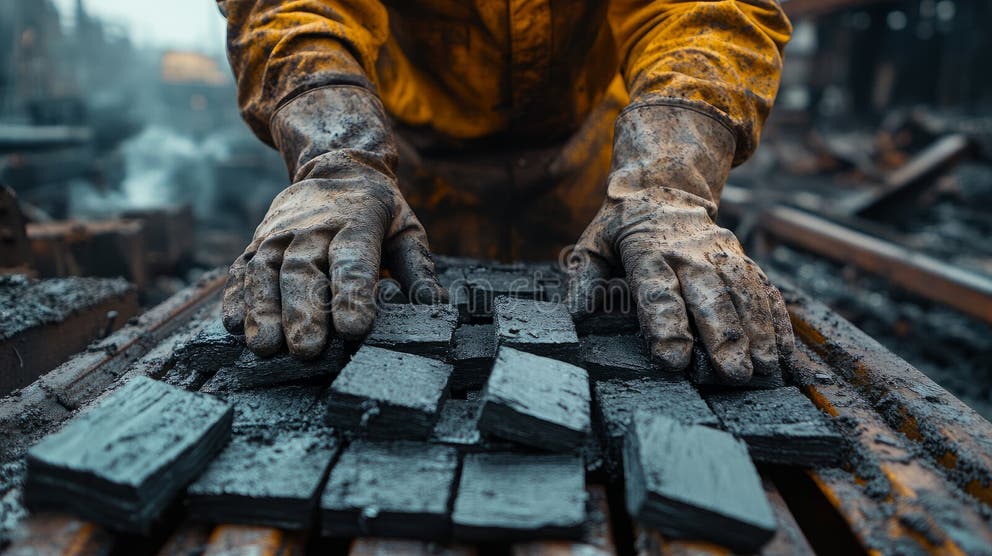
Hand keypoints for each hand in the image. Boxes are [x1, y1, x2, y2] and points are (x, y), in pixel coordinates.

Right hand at [222, 86, 445, 357]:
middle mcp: (313, 229)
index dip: (352, 295)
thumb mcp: (407, 230)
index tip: (353, 328)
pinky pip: (241, 272)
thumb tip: (432, 302)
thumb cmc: (378, 212)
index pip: (354, 262)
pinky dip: (236, 299)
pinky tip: (234, 326)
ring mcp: (279, 235)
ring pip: (266, 273)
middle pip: (304, 271)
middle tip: (306, 350)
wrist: (335, 166)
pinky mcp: (256, 244)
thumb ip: (417, 267)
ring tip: (266, 347)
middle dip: (304, 312)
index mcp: (357, 224)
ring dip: (264, 311)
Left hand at [566, 104, 793, 383]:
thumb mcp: (592, 243)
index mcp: (647, 251)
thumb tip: (580, 310)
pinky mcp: (741, 259)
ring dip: (757, 332)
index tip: (674, 360)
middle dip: (723, 336)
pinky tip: (785, 351)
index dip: (666, 325)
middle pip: (709, 296)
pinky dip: (777, 320)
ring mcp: (720, 254)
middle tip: (733, 374)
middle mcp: (688, 252)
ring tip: (764, 368)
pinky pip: (763, 289)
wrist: (662, 187)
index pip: (657, 291)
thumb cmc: (621, 228)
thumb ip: (585, 275)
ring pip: (743, 294)